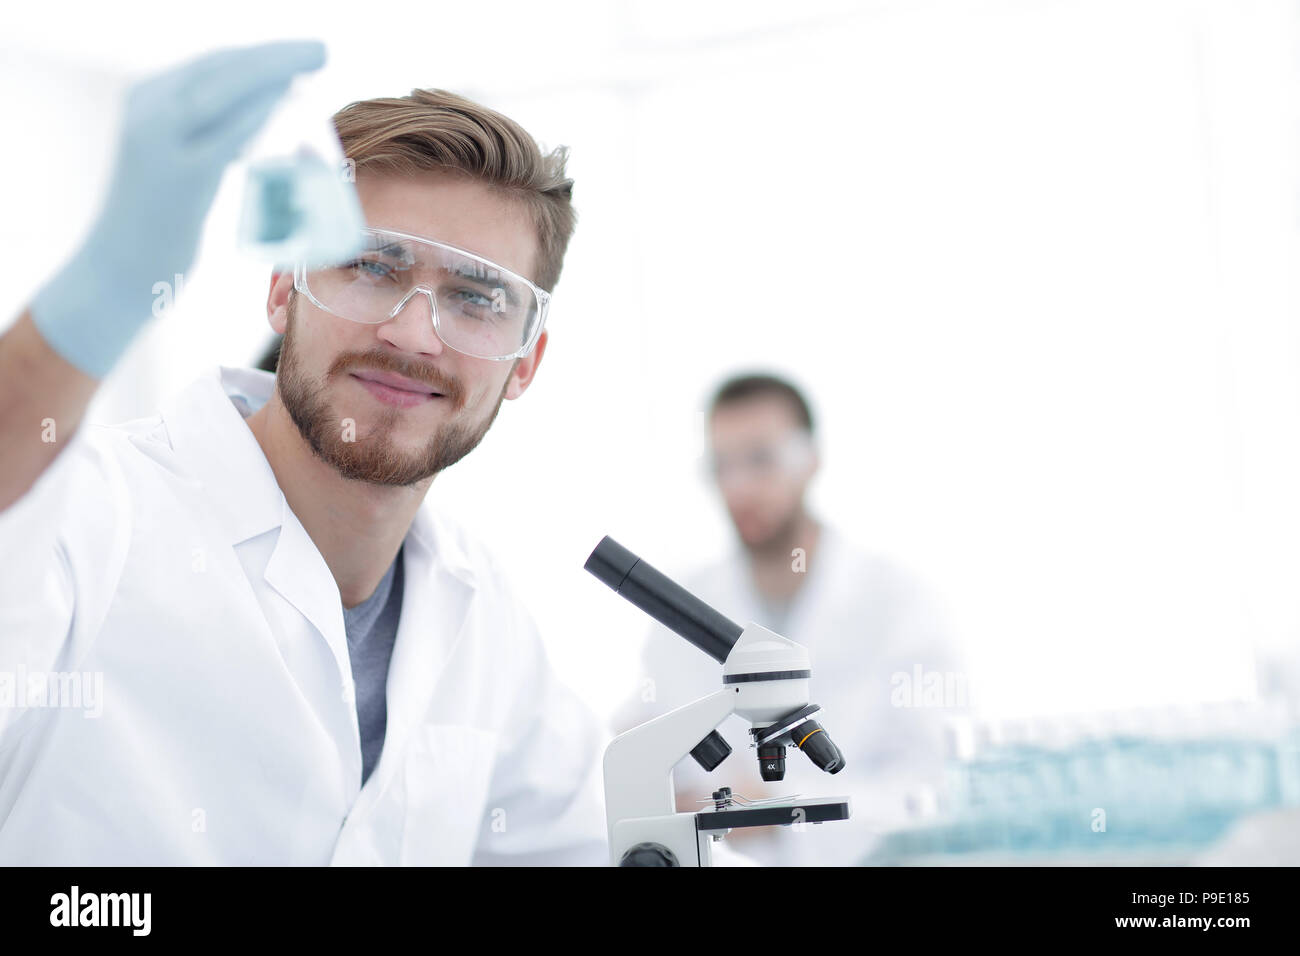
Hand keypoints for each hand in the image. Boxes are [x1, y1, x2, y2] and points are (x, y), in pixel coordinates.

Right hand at [30, 40, 326, 377]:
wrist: (118, 275)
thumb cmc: (162, 228)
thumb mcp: (188, 173)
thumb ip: (226, 147)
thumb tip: (295, 141)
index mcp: (149, 100)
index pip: (214, 64)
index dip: (262, 56)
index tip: (301, 57)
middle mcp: (150, 109)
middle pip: (224, 66)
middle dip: (278, 55)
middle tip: (321, 49)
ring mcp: (161, 140)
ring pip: (227, 90)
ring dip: (277, 74)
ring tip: (317, 67)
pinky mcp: (181, 179)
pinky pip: (230, 137)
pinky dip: (264, 118)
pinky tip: (294, 108)